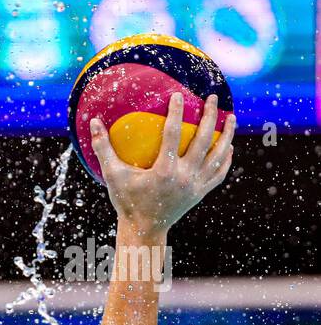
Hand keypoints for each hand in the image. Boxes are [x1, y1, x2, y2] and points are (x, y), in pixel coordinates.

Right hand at [91, 92, 235, 236]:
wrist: (143, 230)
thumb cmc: (126, 201)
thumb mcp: (112, 175)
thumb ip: (103, 148)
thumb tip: (94, 122)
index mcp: (163, 171)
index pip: (172, 134)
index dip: (176, 112)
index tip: (179, 95)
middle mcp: (184, 177)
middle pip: (203, 140)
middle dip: (209, 116)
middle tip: (211, 98)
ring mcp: (195, 186)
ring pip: (218, 155)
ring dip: (227, 134)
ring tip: (230, 117)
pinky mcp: (201, 193)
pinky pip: (219, 173)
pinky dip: (226, 158)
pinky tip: (229, 146)